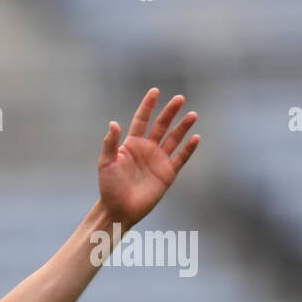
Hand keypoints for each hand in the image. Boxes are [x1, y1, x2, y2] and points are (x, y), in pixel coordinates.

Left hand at [97, 88, 198, 227]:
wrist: (118, 209)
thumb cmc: (109, 187)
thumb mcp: (106, 163)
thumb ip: (110, 143)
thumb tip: (113, 123)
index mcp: (131, 144)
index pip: (141, 120)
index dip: (148, 106)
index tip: (154, 91)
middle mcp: (147, 149)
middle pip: (161, 126)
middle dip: (170, 112)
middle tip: (179, 98)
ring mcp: (158, 160)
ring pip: (173, 139)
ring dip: (182, 127)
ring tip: (192, 114)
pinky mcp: (167, 173)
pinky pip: (180, 158)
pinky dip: (188, 149)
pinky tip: (195, 137)